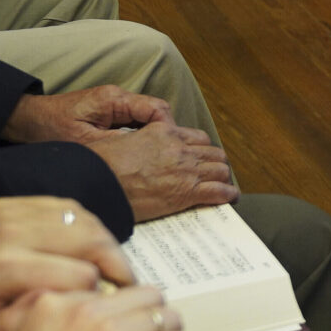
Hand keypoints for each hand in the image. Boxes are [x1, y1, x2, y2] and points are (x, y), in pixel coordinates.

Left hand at [0, 196, 138, 330]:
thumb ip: (29, 327)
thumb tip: (66, 301)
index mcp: (2, 267)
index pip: (80, 275)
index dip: (98, 298)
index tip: (104, 315)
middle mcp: (6, 230)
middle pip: (88, 238)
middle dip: (114, 265)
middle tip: (126, 290)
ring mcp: (10, 212)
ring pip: (85, 219)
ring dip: (105, 245)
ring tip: (112, 272)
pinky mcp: (16, 204)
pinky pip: (70, 208)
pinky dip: (88, 229)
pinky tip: (90, 252)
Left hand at [4, 85, 172, 144]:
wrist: (27, 121)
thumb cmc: (49, 129)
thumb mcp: (84, 142)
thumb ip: (116, 143)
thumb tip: (145, 152)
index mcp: (113, 99)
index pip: (156, 108)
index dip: (168, 130)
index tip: (168, 151)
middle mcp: (118, 97)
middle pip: (156, 113)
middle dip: (163, 135)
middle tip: (164, 159)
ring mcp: (115, 105)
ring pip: (148, 119)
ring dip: (152, 137)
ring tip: (153, 159)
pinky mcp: (110, 113)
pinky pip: (135, 123)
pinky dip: (140, 138)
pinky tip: (137, 155)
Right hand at [84, 120, 237, 220]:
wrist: (99, 184)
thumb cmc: (102, 165)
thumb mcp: (122, 140)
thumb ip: (140, 140)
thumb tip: (140, 147)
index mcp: (163, 133)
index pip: (197, 138)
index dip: (202, 149)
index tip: (202, 157)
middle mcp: (179, 148)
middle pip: (212, 153)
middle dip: (215, 163)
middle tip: (215, 172)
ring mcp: (185, 170)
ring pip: (220, 170)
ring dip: (223, 177)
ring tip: (224, 184)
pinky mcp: (186, 192)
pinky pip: (218, 191)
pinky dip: (228, 194)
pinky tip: (230, 198)